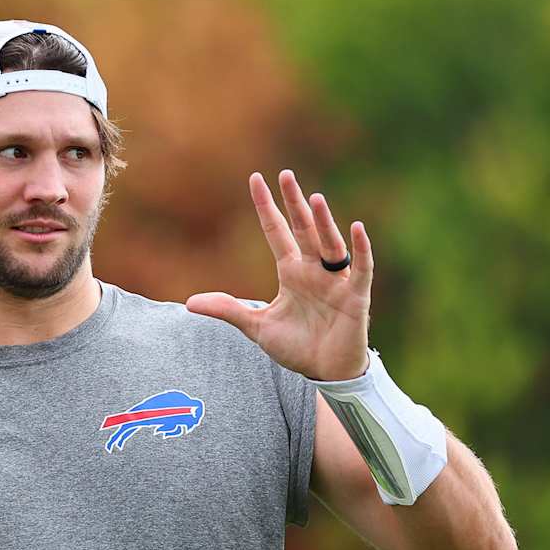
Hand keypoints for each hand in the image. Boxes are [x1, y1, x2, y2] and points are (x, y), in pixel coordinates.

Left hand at [186, 170, 371, 380]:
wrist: (324, 373)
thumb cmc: (296, 347)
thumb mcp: (256, 326)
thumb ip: (228, 310)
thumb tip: (189, 302)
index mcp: (290, 272)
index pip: (276, 231)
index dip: (266, 207)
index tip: (255, 179)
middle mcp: (313, 270)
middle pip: (303, 230)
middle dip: (294, 204)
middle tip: (285, 175)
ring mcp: (335, 281)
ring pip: (329, 244)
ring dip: (322, 222)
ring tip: (313, 198)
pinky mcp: (355, 297)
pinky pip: (360, 269)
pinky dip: (360, 249)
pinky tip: (355, 228)